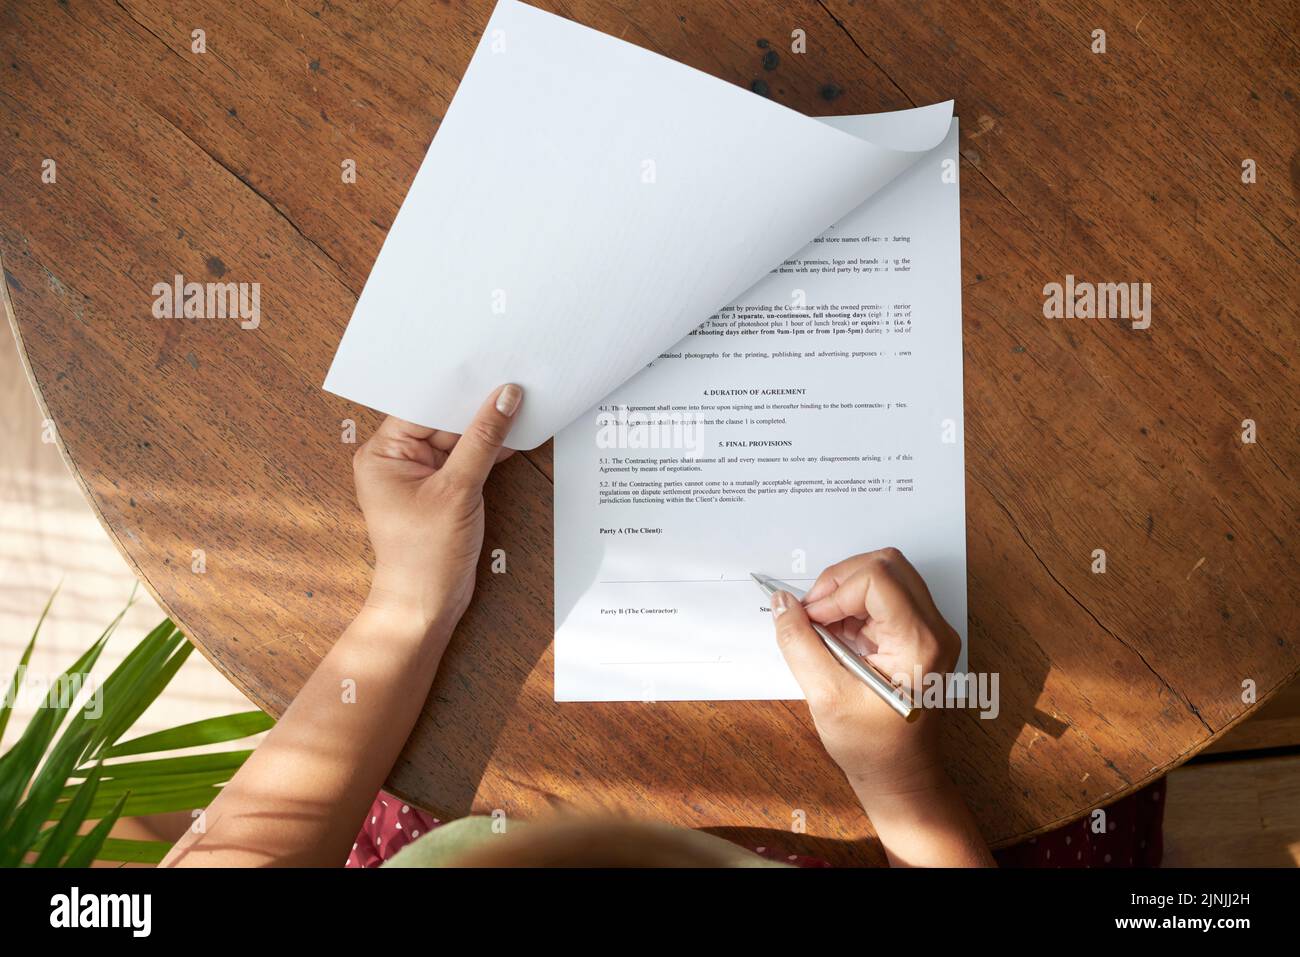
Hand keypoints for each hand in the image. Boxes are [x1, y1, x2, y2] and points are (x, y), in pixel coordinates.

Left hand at [352, 384, 522, 635]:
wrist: (426, 606)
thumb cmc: (426, 555)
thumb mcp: (458, 490)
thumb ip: (483, 440)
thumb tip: (505, 397)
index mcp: (382, 454)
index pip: (422, 407)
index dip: (456, 388)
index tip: (490, 369)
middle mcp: (396, 460)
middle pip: (441, 420)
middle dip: (475, 407)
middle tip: (512, 381)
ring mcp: (419, 476)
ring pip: (457, 439)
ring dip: (486, 428)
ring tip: (521, 403)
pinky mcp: (440, 490)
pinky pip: (465, 459)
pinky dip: (488, 451)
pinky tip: (515, 435)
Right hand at [770, 548, 960, 801]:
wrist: (901, 776)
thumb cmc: (873, 748)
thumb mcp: (826, 696)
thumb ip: (799, 643)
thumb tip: (783, 604)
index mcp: (920, 644)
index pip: (877, 578)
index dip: (835, 590)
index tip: (811, 617)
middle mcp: (934, 629)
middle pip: (886, 564)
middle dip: (839, 581)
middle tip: (812, 612)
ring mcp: (930, 630)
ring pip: (885, 574)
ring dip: (845, 591)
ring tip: (824, 627)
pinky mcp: (918, 633)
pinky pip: (885, 595)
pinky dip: (853, 605)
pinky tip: (838, 635)